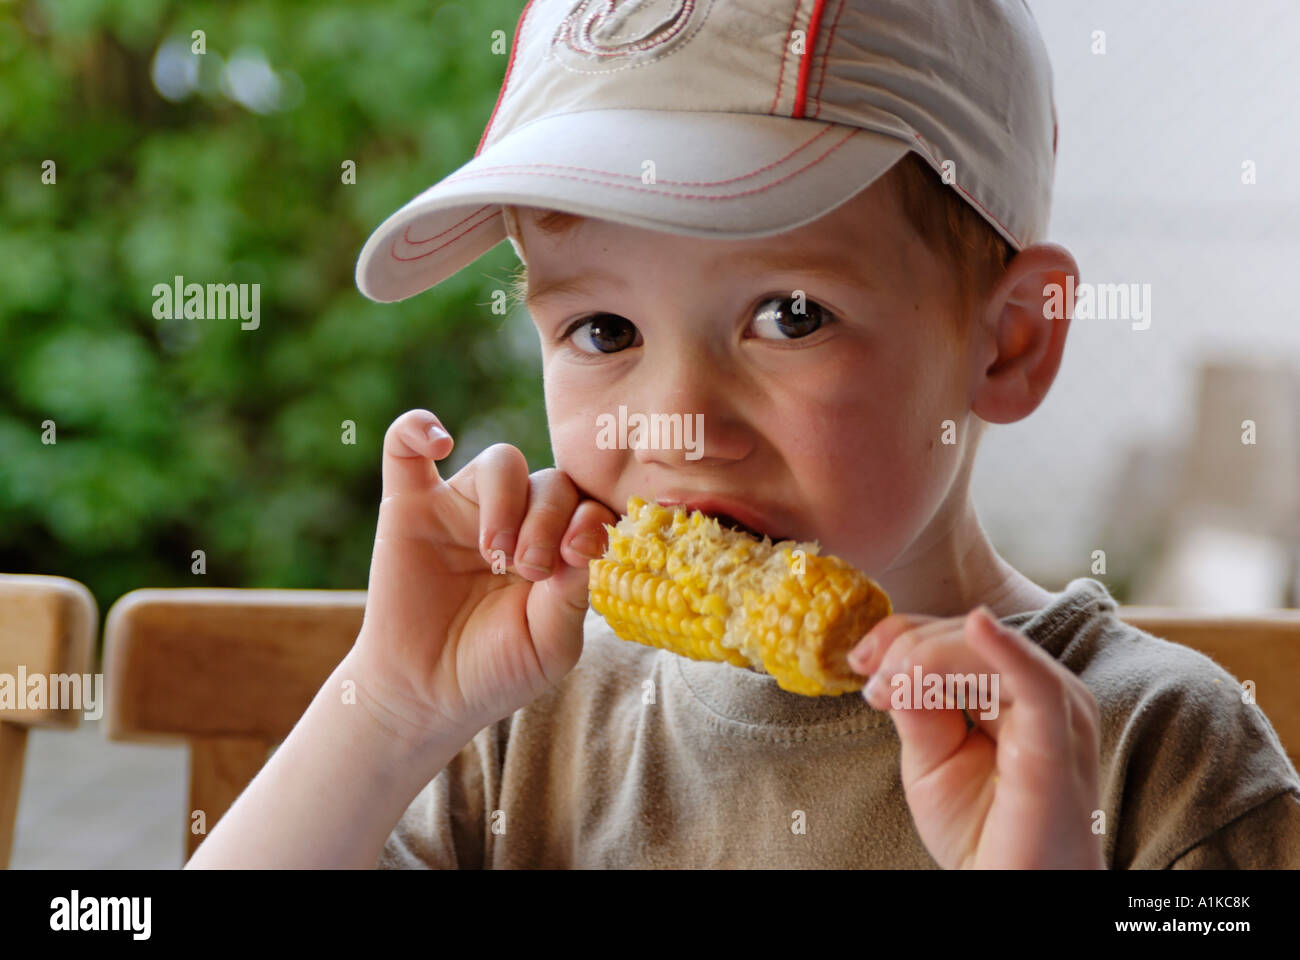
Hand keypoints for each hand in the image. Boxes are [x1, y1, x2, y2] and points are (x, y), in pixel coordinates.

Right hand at [350, 409, 616, 748]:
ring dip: (506, 499)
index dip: (590, 519)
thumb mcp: (552, 642)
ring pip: (502, 462)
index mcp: (558, 546)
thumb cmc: (496, 670)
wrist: (426, 695)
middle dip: (547, 520)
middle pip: (551, 481)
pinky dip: (419, 428)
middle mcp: (517, 518)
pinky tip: (439, 442)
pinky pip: (407, 447)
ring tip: (494, 552)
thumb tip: (589, 536)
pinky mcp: (409, 505)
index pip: (588, 506)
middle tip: (527, 569)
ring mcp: (464, 508)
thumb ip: (575, 590)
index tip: (577, 555)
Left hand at [847, 606, 1104, 868]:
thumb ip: (917, 706)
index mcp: (1015, 689)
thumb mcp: (930, 758)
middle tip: (870, 683)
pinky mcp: (1058, 739)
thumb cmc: (981, 831)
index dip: (903, 635)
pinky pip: (1036, 683)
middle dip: (907, 647)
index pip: (957, 637)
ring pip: (985, 651)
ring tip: (886, 688)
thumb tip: (892, 664)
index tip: (859, 660)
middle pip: (966, 637)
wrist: (1012, 892)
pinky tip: (978, 626)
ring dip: (926, 657)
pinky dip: (1005, 650)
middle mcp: (1043, 691)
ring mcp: (1057, 711)